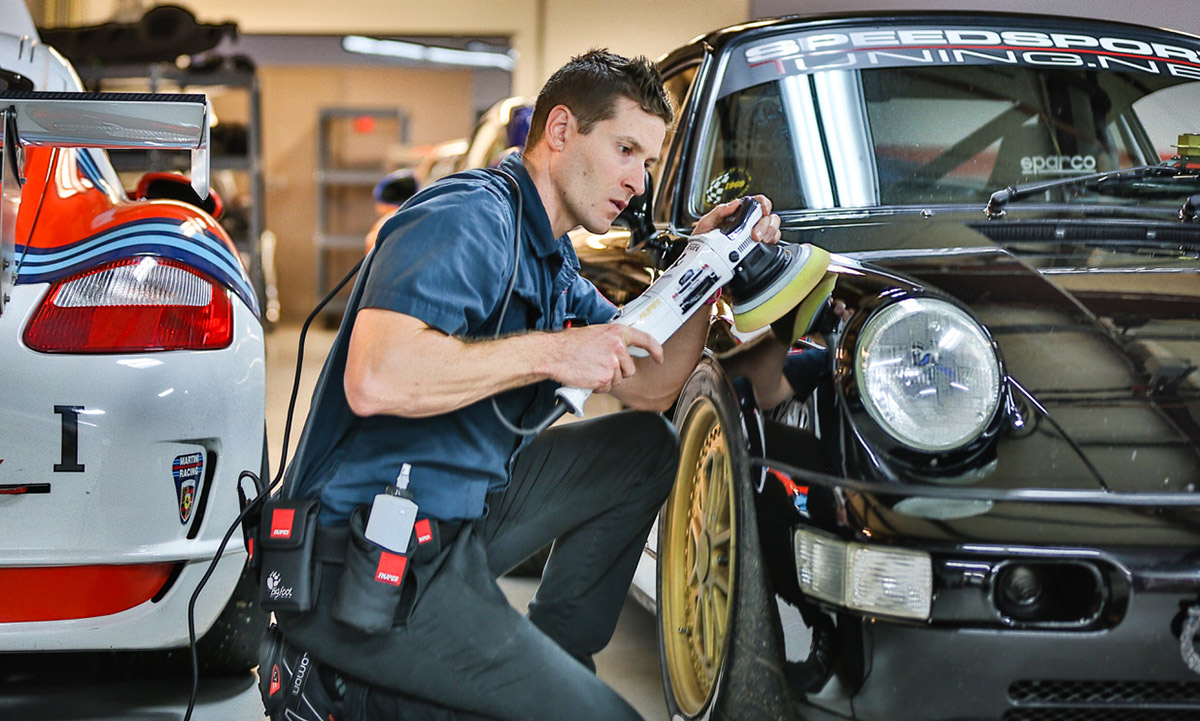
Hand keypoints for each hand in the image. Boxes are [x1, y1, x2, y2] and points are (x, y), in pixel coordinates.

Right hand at [545, 324, 663, 392]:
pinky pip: (607, 387)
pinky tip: (587, 376)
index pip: (645, 340)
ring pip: (619, 379)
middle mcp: (618, 347)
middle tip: (599, 365)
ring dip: (606, 379)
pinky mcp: (605, 378)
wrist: (554, 354)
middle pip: (629, 368)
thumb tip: (620, 349)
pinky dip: (598, 386)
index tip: (659, 357)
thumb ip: (611, 341)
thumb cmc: (569, 344)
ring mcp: (612, 363)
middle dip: (618, 371)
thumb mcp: (595, 334)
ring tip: (590, 369)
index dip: (655, 350)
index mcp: (617, 332)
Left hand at [694, 194, 781, 243]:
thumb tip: (734, 203)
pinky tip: (764, 246)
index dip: (764, 204)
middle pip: (768, 216)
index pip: (758, 202)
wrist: (702, 259)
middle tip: (755, 235)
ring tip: (759, 241)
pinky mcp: (758, 247)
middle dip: (765, 224)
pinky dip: (771, 243)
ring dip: (769, 233)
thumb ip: (719, 211)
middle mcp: (750, 222)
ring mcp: (755, 234)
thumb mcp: (706, 223)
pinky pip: (772, 242)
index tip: (762, 210)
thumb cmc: (704, 239)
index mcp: (739, 212)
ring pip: (773, 228)